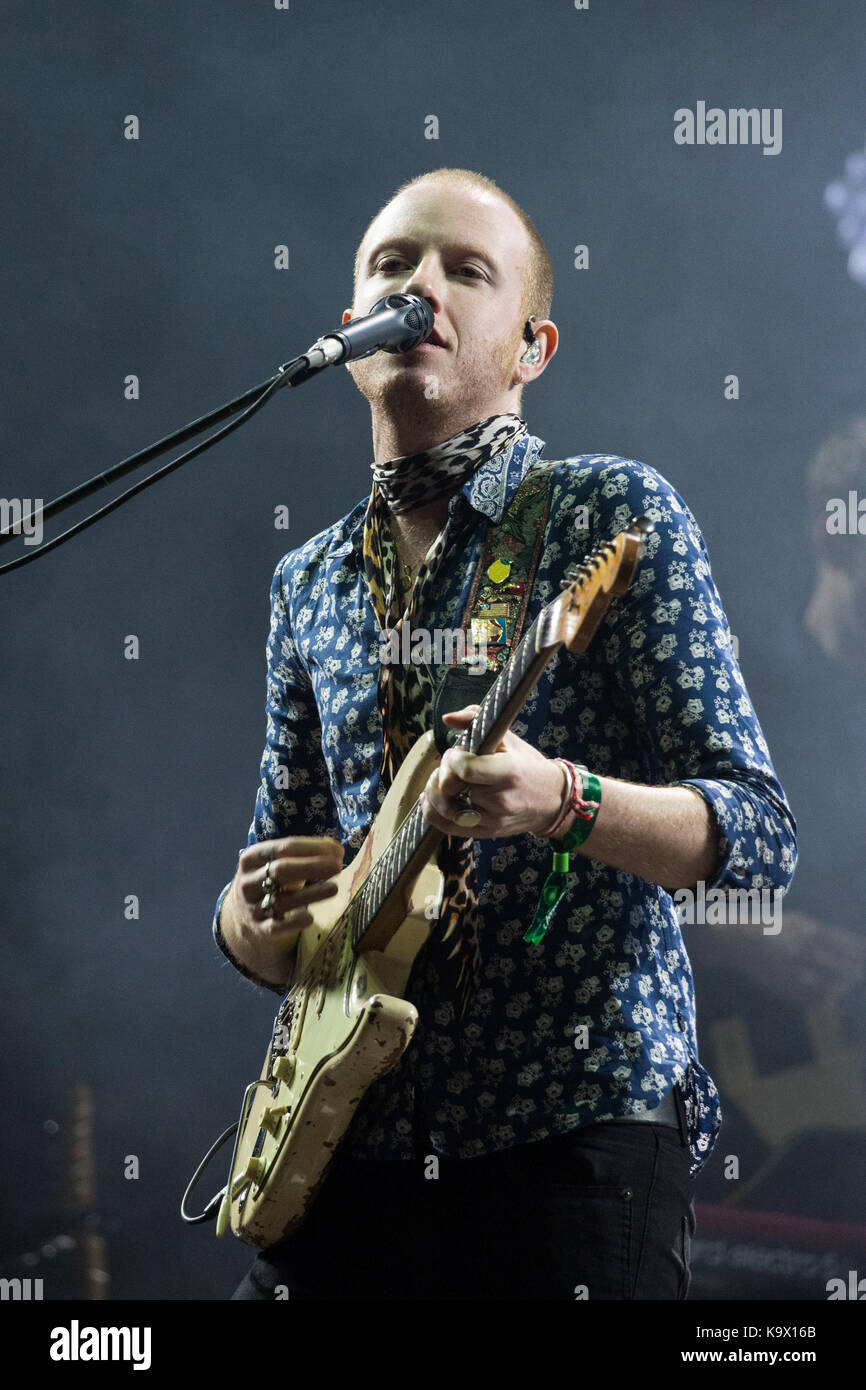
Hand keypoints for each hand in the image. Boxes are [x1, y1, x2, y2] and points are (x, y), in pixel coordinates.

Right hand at [229, 835, 343, 974]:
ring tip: (334, 888)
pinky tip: (310, 917)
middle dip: (312, 866)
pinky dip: (294, 922)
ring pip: (282, 899)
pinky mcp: (260, 929)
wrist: (244, 916)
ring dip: (311, 893)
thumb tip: (335, 850)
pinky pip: (277, 926)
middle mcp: (248, 882)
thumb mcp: (275, 862)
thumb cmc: (268, 881)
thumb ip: (303, 854)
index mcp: (251, 858)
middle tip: (337, 866)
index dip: (313, 848)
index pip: (284, 848)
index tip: (337, 851)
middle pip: (281, 870)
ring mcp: (252, 907)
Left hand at [419, 704, 565, 839]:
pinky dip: (432, 812)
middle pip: (451, 787)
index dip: (452, 758)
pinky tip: (430, 799)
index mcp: (507, 772)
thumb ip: (475, 719)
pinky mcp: (485, 832)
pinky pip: (447, 827)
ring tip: (441, 781)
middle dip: (442, 772)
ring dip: (434, 792)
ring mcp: (492, 820)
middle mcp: (499, 799)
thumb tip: (447, 718)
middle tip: (450, 765)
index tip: (457, 752)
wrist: (552, 800)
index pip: (465, 769)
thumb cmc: (528, 766)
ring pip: (444, 809)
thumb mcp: (509, 738)